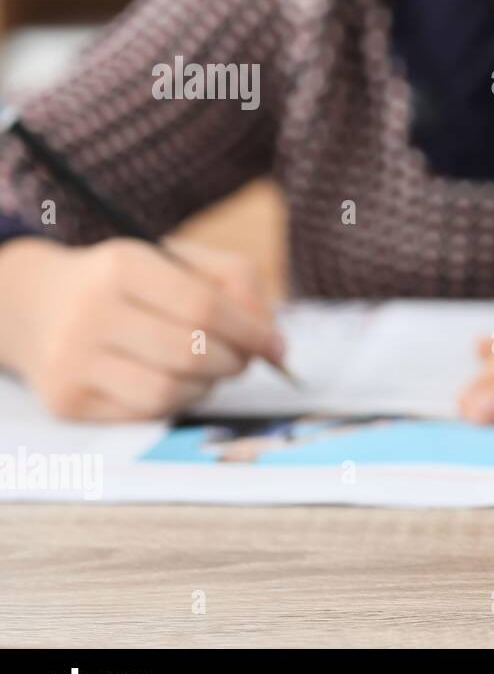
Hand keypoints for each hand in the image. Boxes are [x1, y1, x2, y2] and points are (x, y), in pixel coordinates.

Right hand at [0, 237, 283, 421]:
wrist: (38, 304)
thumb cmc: (131, 283)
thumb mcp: (180, 260)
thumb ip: (238, 284)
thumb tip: (276, 344)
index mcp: (123, 265)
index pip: (204, 307)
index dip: (251, 331)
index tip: (275, 345)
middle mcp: (90, 311)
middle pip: (191, 353)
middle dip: (234, 361)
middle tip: (241, 358)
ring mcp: (72, 359)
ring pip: (170, 392)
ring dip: (207, 386)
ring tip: (205, 368)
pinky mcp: (66, 399)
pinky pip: (144, 413)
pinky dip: (174, 401)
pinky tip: (169, 380)